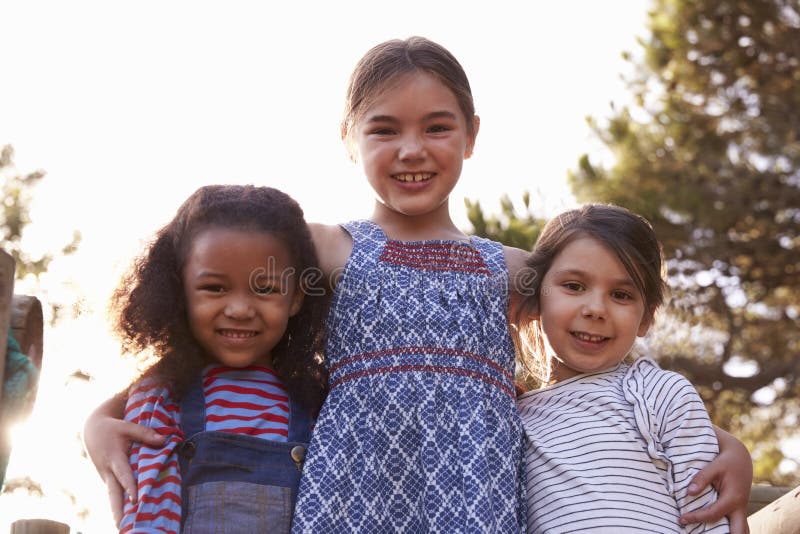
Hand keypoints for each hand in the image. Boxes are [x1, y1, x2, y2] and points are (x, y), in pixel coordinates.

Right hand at [82, 395, 164, 525]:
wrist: (92, 431)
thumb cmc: (113, 428)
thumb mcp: (127, 426)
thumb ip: (145, 434)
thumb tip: (164, 441)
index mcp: (114, 458)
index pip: (123, 475)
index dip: (130, 487)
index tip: (135, 500)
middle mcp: (108, 472)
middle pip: (113, 495)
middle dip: (117, 512)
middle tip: (122, 527)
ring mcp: (106, 478)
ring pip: (112, 498)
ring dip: (117, 513)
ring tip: (123, 529)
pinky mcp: (108, 480)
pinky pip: (115, 494)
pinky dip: (119, 506)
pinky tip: (126, 519)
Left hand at [679, 426, 751, 533]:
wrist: (741, 457)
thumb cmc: (726, 461)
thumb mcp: (714, 466)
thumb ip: (702, 478)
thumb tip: (689, 493)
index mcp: (733, 498)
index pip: (712, 514)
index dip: (696, 517)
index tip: (682, 519)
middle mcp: (740, 508)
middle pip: (738, 532)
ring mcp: (741, 510)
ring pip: (742, 531)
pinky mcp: (739, 510)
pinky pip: (738, 525)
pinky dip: (731, 531)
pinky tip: (719, 532)